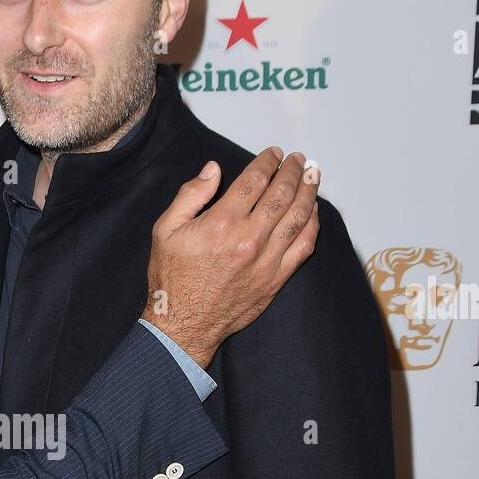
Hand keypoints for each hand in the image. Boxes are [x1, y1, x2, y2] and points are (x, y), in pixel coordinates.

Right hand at [142, 148, 319, 368]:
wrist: (183, 324)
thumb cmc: (172, 278)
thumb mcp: (165, 230)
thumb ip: (190, 195)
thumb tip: (213, 169)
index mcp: (222, 222)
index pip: (255, 180)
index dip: (268, 162)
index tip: (275, 154)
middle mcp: (249, 238)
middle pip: (282, 194)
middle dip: (293, 171)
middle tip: (299, 160)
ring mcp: (267, 260)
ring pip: (298, 217)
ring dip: (309, 192)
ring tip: (313, 177)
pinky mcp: (276, 278)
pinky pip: (304, 246)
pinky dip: (312, 224)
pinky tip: (313, 211)